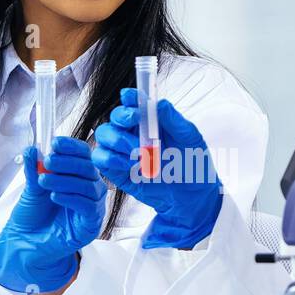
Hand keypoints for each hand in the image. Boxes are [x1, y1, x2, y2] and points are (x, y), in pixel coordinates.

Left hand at [0, 137, 106, 293]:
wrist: (26, 244)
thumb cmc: (32, 217)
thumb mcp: (31, 188)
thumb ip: (33, 169)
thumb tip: (31, 149)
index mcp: (78, 177)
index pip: (82, 156)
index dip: (71, 147)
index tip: (55, 143)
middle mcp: (88, 189)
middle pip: (88, 168)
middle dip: (67, 162)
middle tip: (47, 161)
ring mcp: (92, 207)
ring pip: (89, 186)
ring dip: (65, 180)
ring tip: (44, 180)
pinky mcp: (91, 224)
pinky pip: (88, 206)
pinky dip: (71, 198)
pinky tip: (55, 196)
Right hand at [91, 89, 222, 249]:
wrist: (193, 197)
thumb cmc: (193, 164)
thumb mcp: (189, 138)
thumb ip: (173, 119)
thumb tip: (158, 102)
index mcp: (150, 121)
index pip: (133, 102)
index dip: (129, 97)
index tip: (130, 97)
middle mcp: (133, 134)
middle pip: (114, 118)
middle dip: (121, 118)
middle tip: (134, 123)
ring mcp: (123, 152)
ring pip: (103, 136)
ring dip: (117, 140)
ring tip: (138, 152)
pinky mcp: (117, 171)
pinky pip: (101, 159)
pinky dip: (110, 159)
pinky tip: (129, 164)